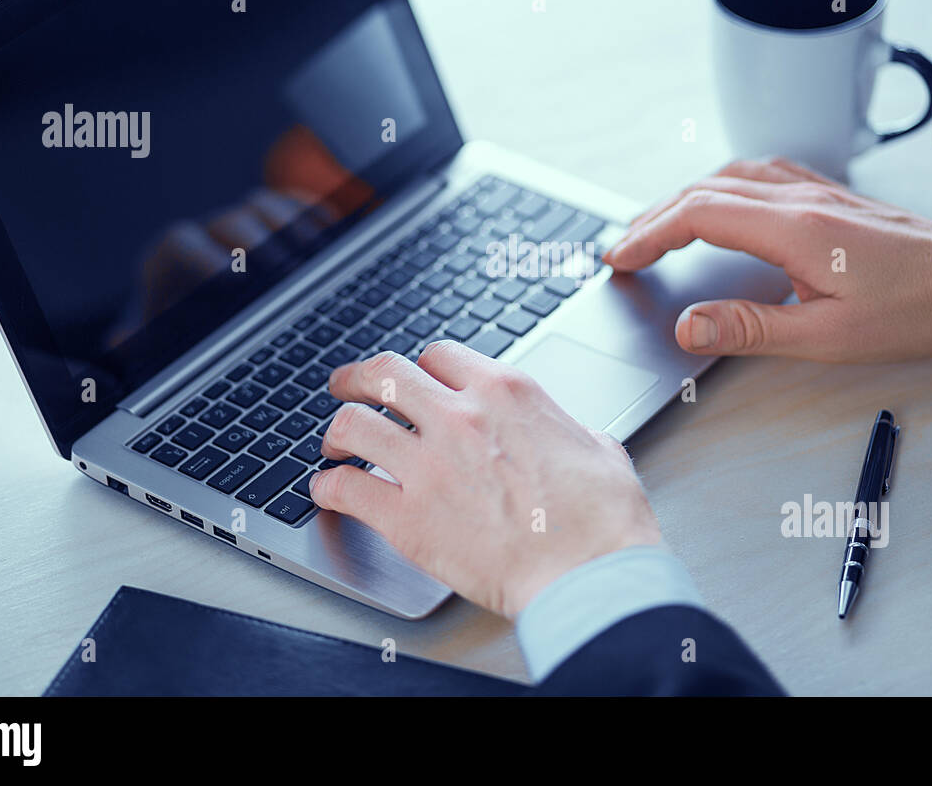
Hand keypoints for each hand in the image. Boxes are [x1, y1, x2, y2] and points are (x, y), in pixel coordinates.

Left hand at [309, 342, 661, 617]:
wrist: (591, 574)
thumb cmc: (603, 520)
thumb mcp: (598, 449)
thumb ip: (567, 430)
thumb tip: (569, 435)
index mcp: (506, 392)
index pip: (439, 355)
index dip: (419, 368)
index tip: (412, 381)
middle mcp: (461, 416)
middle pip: (383, 374)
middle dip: (356, 379)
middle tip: (346, 387)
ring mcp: (429, 465)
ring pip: (353, 424)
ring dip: (337, 432)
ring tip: (334, 444)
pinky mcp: (407, 518)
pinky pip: (345, 489)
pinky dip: (328, 488)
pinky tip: (328, 492)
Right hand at [603, 157, 931, 362]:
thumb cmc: (915, 312)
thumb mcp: (827, 337)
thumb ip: (750, 330)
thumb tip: (688, 326)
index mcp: (795, 228)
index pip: (698, 215)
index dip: (648, 234)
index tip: (620, 258)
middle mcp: (802, 198)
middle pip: (705, 190)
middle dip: (654, 217)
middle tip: (623, 249)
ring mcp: (819, 191)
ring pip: (731, 177)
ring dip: (685, 198)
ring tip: (658, 227)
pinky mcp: (833, 196)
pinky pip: (762, 175)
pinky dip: (722, 187)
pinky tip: (723, 204)